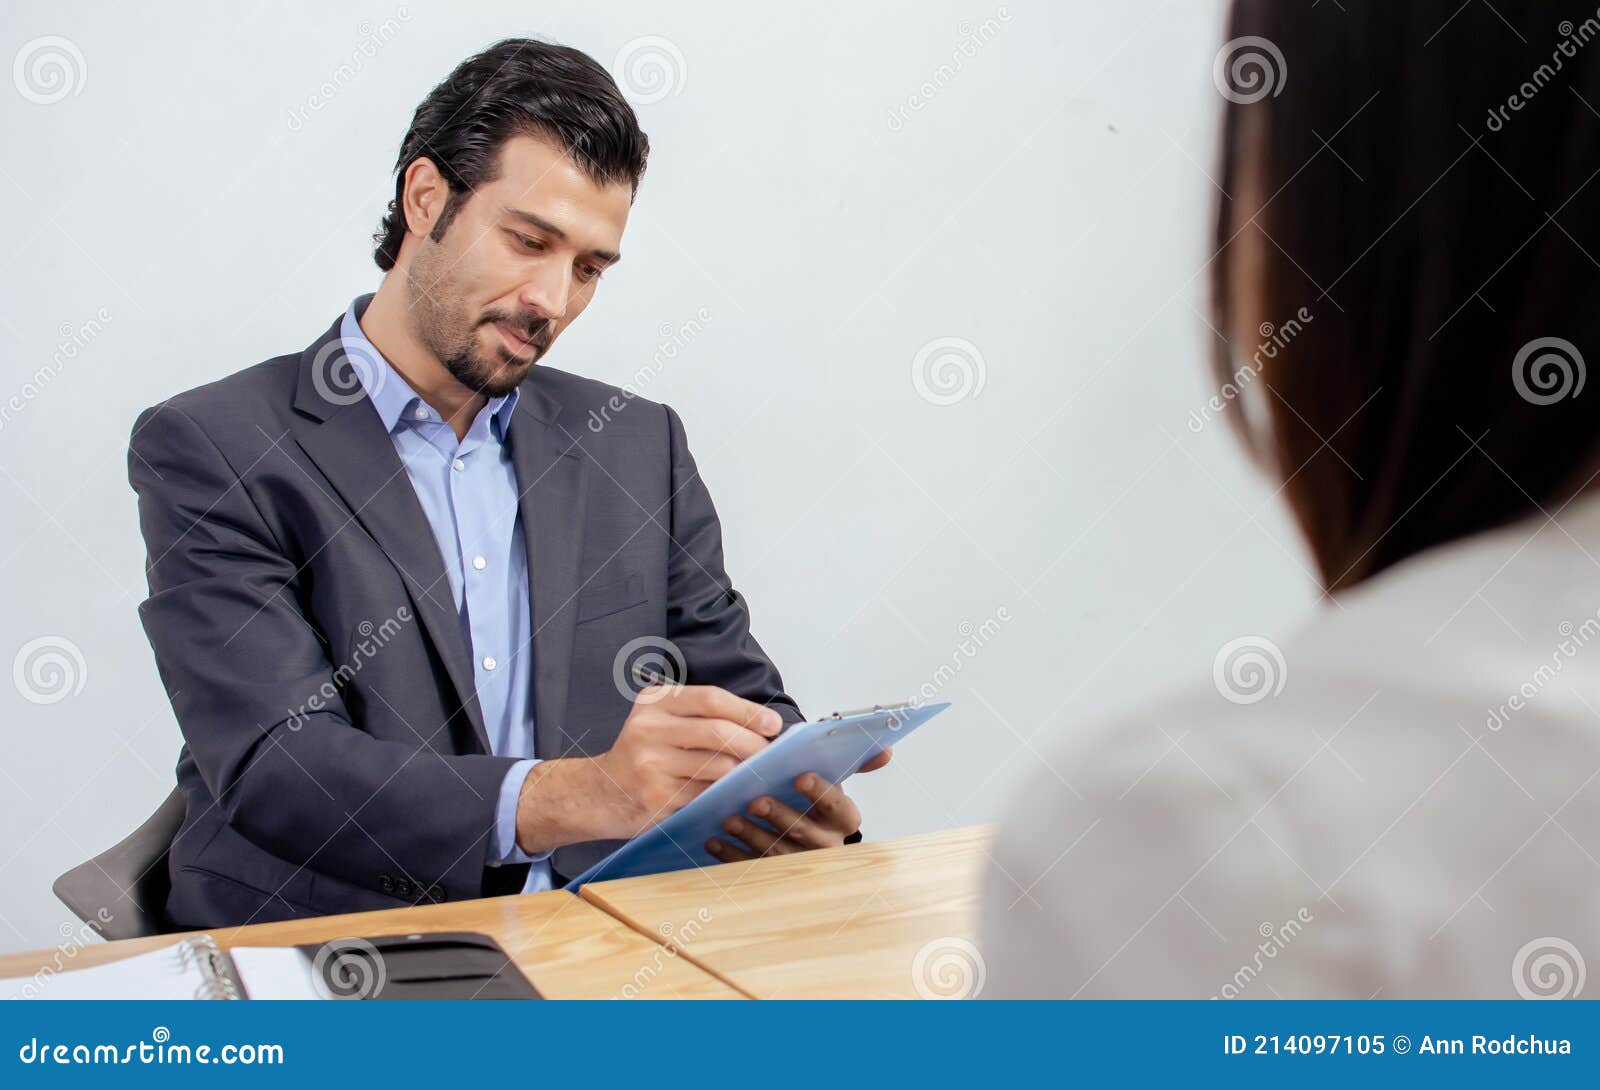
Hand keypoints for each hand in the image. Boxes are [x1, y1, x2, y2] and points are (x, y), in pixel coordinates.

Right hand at [515, 684, 782, 851]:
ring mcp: (651, 766)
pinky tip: (735, 794)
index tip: (773, 724)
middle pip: (718, 732)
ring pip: (717, 766)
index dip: (748, 711)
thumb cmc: (642, 754)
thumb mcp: (659, 720)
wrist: (599, 793)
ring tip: (756, 773)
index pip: (711, 699)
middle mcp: (649, 730)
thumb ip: (700, 716)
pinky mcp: (657, 799)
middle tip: (770, 754)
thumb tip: (762, 725)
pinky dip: (726, 794)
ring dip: (745, 772)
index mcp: (654, 702)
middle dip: (753, 744)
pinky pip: (706, 795)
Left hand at [705, 748, 891, 861]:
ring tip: (729, 818)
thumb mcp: (831, 772)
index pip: (839, 808)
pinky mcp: (770, 876)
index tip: (800, 777)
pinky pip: (750, 868)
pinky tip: (714, 840)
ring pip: (776, 852)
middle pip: (804, 834)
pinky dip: (730, 855)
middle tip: (756, 800)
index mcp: (844, 819)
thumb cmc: (809, 790)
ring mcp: (798, 864)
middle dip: (779, 816)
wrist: (794, 813)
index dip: (820, 793)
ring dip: (751, 835)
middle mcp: (827, 846)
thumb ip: (856, 759)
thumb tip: (886, 750)